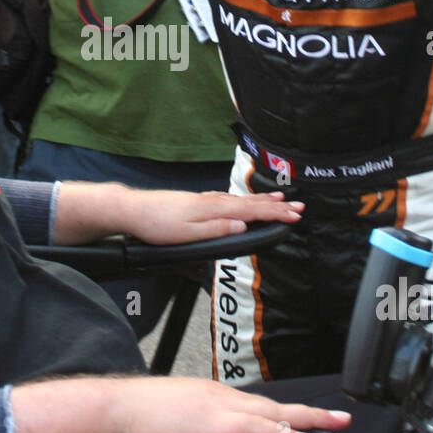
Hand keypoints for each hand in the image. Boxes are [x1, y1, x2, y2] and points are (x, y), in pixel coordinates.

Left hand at [52, 183, 302, 245]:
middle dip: (276, 205)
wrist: (132, 210)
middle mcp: (210, 201)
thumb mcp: (186, 234)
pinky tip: (244, 202)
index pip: (250, 211)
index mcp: (212, 210)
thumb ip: (216, 230)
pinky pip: (229, 199)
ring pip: (240, 200)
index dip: (274, 214)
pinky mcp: (197, 202)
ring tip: (280, 199)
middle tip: (299, 206)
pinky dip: (243, 200)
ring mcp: (204, 200)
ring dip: (262, 200)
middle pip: (249, 203)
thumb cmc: (156, 225)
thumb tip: (241, 225)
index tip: (295, 215)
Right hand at [108, 377, 351, 432]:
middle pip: (278, 406)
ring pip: (278, 414)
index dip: (289, 415)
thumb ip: (198, 421)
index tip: (310, 423)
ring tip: (337, 430)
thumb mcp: (178, 415)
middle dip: (313, 415)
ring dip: (311, 421)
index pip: (262, 406)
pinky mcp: (219, 425)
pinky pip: (262, 429)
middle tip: (342, 421)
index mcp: (216, 396)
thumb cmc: (141, 414)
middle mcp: (225, 397)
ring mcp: (224, 409)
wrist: (121, 408)